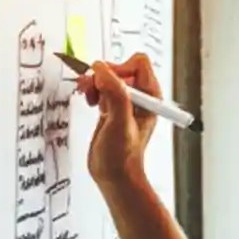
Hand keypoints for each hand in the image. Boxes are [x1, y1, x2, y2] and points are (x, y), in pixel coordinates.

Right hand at [77, 53, 159, 187]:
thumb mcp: (119, 123)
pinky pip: (101, 88)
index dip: (119, 68)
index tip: (106, 83)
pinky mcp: (111, 109)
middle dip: (102, 75)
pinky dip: (92, 90)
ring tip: (88, 96)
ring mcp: (125, 102)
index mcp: (150, 97)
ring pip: (108, 77)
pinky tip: (90, 102)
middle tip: (91, 89)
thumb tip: (102, 70)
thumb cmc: (122, 157)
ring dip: (94, 82)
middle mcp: (140, 97)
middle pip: (120, 67)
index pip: (138, 63)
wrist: (114, 176)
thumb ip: (115, 95)